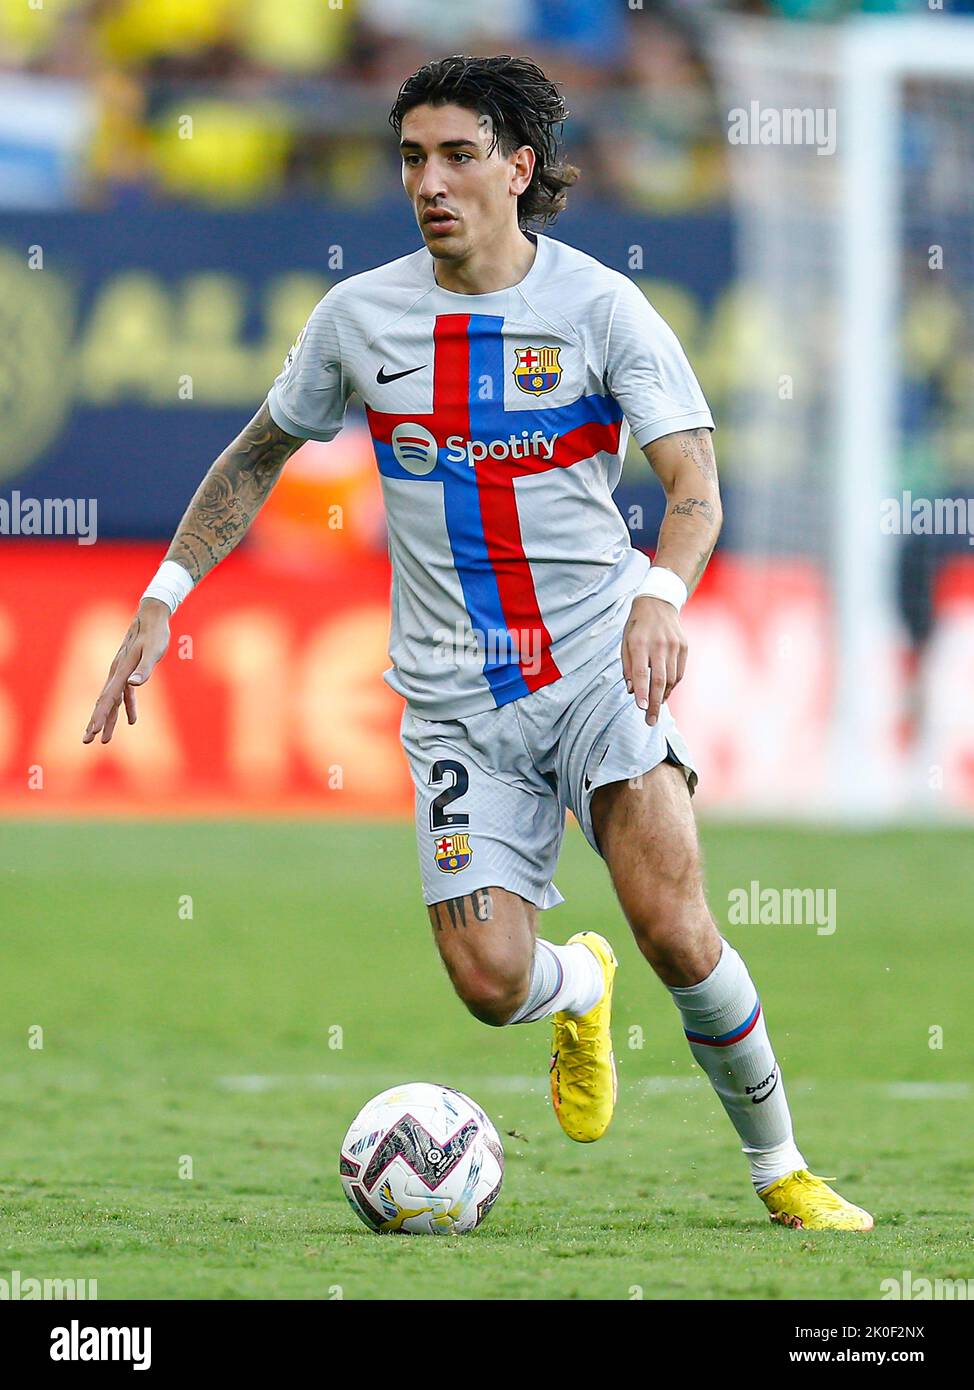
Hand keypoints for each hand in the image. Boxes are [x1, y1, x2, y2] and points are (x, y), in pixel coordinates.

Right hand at [82, 600, 170, 744]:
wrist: (151, 617)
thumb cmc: (155, 634)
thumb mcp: (154, 651)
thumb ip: (145, 669)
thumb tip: (134, 685)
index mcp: (121, 671)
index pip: (108, 698)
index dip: (100, 716)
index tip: (93, 732)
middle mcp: (117, 673)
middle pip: (103, 703)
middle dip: (95, 723)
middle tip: (86, 741)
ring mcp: (122, 673)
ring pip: (112, 701)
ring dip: (108, 720)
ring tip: (103, 740)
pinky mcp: (129, 672)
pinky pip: (125, 694)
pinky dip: (127, 707)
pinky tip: (132, 721)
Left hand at [622, 595, 686, 725]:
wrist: (658, 603)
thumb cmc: (637, 626)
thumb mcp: (625, 642)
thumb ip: (627, 666)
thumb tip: (631, 690)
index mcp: (639, 643)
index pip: (641, 672)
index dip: (641, 691)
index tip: (641, 708)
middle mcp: (658, 645)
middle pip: (658, 680)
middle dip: (654, 703)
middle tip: (651, 721)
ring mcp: (674, 646)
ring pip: (670, 678)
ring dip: (663, 696)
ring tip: (655, 707)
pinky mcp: (684, 647)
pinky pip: (679, 672)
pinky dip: (672, 685)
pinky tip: (665, 692)